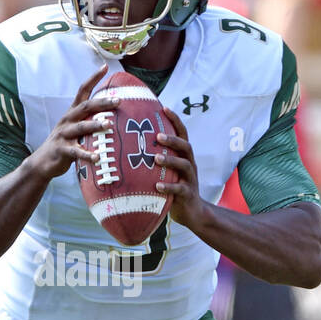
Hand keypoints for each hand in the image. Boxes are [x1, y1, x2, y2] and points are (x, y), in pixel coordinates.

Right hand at [29, 67, 115, 181]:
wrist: (42, 162)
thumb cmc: (65, 144)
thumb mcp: (75, 128)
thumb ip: (90, 121)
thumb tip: (113, 116)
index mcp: (72, 113)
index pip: (82, 91)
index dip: (93, 78)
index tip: (105, 67)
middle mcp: (68, 120)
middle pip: (85, 107)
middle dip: (102, 103)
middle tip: (118, 100)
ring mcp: (64, 134)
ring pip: (81, 127)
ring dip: (95, 125)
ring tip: (109, 125)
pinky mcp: (62, 150)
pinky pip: (76, 151)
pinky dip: (87, 155)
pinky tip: (97, 158)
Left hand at [155, 107, 206, 232]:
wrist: (192, 212)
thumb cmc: (173, 186)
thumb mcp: (166, 170)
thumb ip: (155, 157)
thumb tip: (128, 142)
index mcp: (183, 155)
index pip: (182, 133)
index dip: (175, 120)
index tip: (164, 107)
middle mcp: (189, 163)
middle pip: (185, 146)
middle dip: (172, 139)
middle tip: (158, 136)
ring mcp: (190, 179)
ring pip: (184, 165)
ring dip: (171, 160)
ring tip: (156, 158)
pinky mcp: (188, 194)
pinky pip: (180, 189)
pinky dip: (169, 187)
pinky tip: (157, 186)